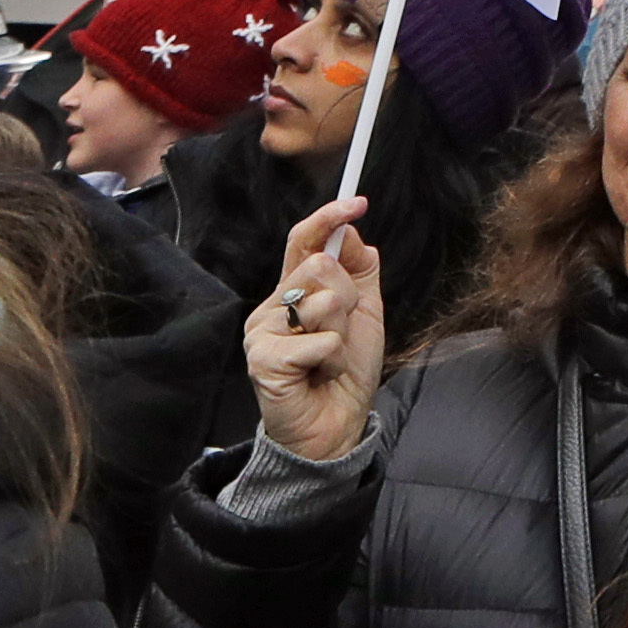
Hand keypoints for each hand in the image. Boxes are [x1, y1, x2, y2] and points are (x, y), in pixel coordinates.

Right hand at [248, 197, 387, 463]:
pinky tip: (317, 375)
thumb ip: (359, 272)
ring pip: (324, 300)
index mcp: (294, 289)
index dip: (328, 217)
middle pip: (320, 264)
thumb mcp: (364, 313)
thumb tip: (353, 232)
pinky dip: (333, 358)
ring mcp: (262, 330)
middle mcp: (272, 304)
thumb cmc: (345, 370)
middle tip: (341, 333)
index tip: (358, 202)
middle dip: (348, 298)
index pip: (303, 240)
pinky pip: (322, 339)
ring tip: (329, 357)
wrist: (335, 425)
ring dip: (342, 331)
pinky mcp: (263, 358)